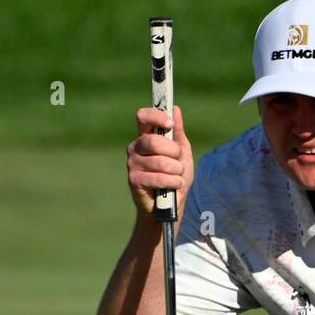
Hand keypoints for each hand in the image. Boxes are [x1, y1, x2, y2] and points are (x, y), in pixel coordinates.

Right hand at [127, 104, 193, 220]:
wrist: (171, 205)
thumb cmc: (175, 177)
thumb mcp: (182, 153)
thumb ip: (178, 133)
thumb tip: (176, 109)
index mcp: (145, 137)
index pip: (142, 117)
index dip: (156, 116)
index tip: (169, 123)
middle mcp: (135, 147)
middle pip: (153, 141)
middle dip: (173, 152)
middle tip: (178, 160)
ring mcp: (132, 164)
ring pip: (160, 161)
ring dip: (176, 171)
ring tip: (177, 177)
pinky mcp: (134, 180)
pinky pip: (158, 177)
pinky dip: (173, 182)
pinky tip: (174, 185)